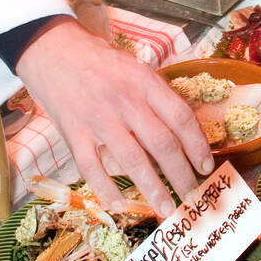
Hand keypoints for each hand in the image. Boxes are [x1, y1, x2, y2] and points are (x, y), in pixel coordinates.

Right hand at [16, 20, 213, 215]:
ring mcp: (98, 118)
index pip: (181, 118)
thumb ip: (158, 97)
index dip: (198, 146)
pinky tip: (120, 205)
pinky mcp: (74, 132)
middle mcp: (126, 101)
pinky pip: (92, 168)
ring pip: (133, 160)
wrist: (54, 51)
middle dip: (182, 175)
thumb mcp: (137, 69)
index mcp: (146, 82)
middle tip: (192, 196)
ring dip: (153, 189)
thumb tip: (185, 132)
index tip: (206, 166)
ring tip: (166, 208)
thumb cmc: (101, 62)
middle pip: (162, 144)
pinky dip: (106, 189)